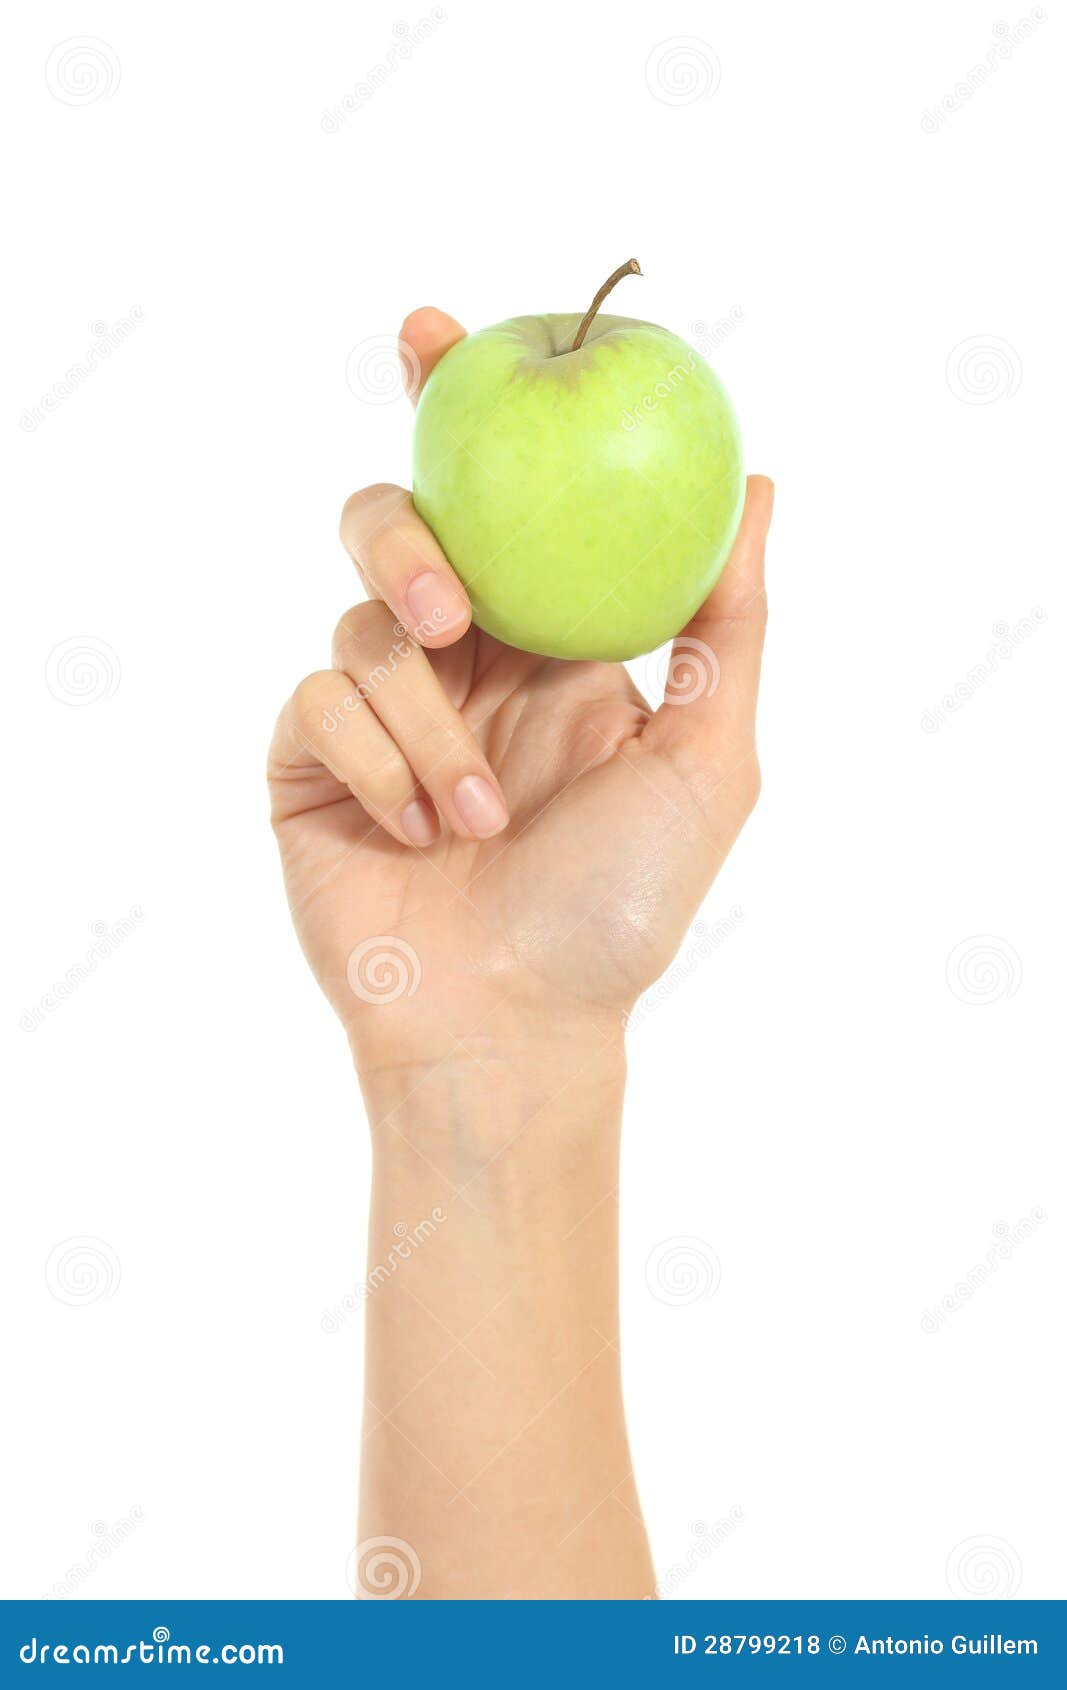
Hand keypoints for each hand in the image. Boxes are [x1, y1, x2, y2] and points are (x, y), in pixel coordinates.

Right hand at [268, 306, 772, 1071]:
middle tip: (449, 607)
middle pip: (395, 525)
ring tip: (480, 816)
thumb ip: (727, 621)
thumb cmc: (621, 907)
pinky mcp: (309, 760)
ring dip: (426, 722)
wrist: (514, 1028)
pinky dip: (379, 764)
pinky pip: (317, 702)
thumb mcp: (705, 758)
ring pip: (358, 625)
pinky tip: (420, 834)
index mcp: (548, 642)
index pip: (500, 498)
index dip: (461, 404)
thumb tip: (759, 485)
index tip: (440, 331)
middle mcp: (460, 661)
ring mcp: (378, 711)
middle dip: (409, 547)